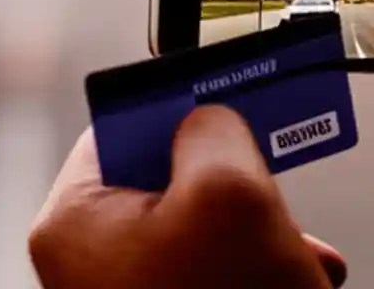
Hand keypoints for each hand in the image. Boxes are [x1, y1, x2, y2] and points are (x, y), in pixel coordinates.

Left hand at [30, 105, 346, 288]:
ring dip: (260, 229)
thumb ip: (213, 128)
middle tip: (267, 185)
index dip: (179, 108)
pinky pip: (219, 271)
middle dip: (233, 182)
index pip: (120, 126)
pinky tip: (300, 277)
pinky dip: (262, 268)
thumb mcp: (228, 191)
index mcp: (74, 221)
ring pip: (204, 226)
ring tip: (296, 248)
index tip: (225, 102)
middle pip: (168, 175)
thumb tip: (209, 117)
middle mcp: (93, 261)